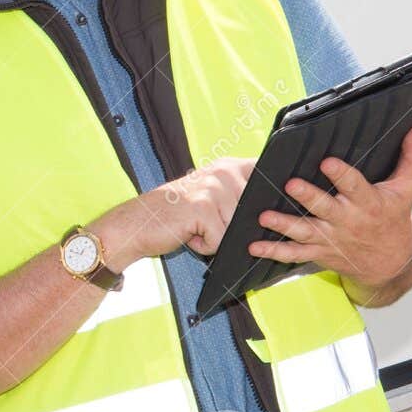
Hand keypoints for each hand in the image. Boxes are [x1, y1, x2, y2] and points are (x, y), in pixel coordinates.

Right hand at [94, 156, 254, 267]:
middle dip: (231, 227)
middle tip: (204, 220)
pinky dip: (205, 246)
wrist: (137, 223)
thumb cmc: (175, 214)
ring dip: (216, 237)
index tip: (246, 208)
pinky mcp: (203, 208)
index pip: (265, 176)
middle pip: (253, 213)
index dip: (267, 196)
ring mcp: (213, 188)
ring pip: (236, 229)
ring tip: (195, 226)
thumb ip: (238, 193)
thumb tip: (274, 210)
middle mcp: (223, 172)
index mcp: (228, 166)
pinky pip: (220, 240)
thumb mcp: (210, 194)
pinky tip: (188, 233)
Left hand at [249, 124, 411, 301]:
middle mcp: (347, 221)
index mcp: (368, 203)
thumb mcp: (406, 188)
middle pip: (325, 208)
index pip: (355, 186)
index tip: (328, 162)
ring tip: (265, 215)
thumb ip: (410, 157)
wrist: (390, 262)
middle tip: (292, 184)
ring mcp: (331, 238)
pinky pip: (294, 254)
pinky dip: (274, 251)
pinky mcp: (319, 251)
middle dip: (308, 196)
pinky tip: (255, 245)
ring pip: (305, 231)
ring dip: (284, 224)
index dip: (341, 175)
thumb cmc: (393, 220)